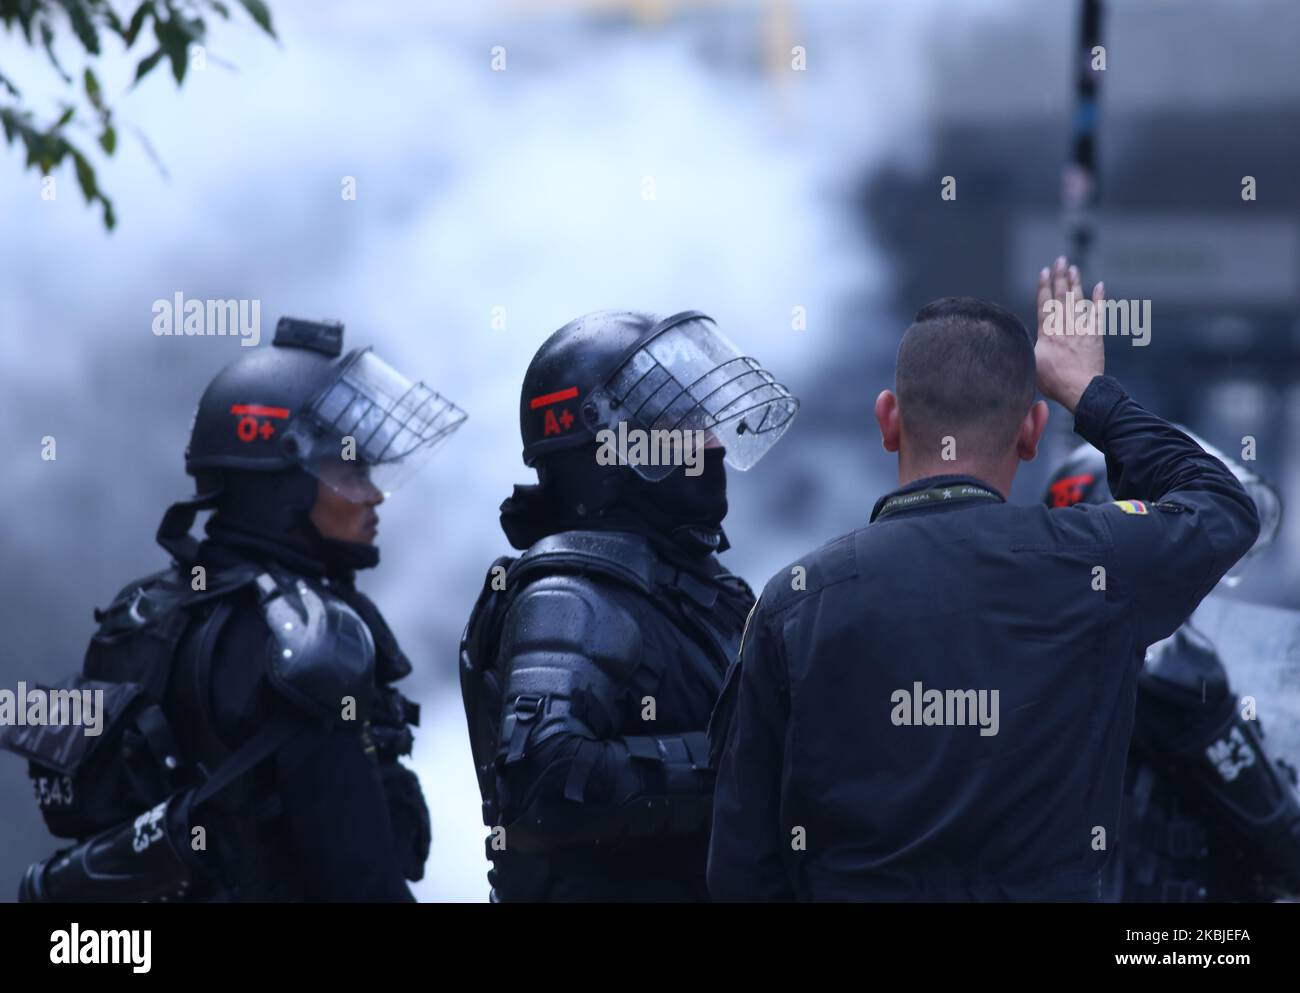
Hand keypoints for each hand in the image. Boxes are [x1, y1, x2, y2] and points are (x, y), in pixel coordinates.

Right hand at [1034, 255, 1103, 413]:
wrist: (1080, 389)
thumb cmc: (1053, 381)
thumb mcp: (1031, 364)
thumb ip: (1027, 347)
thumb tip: (1018, 338)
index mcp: (1048, 333)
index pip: (1045, 304)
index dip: (1044, 286)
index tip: (1044, 271)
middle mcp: (1065, 326)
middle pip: (1062, 296)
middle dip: (1060, 277)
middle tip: (1060, 260)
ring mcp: (1081, 329)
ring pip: (1078, 301)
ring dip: (1076, 283)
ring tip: (1073, 268)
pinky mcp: (1095, 336)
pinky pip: (1098, 314)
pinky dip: (1099, 299)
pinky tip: (1099, 286)